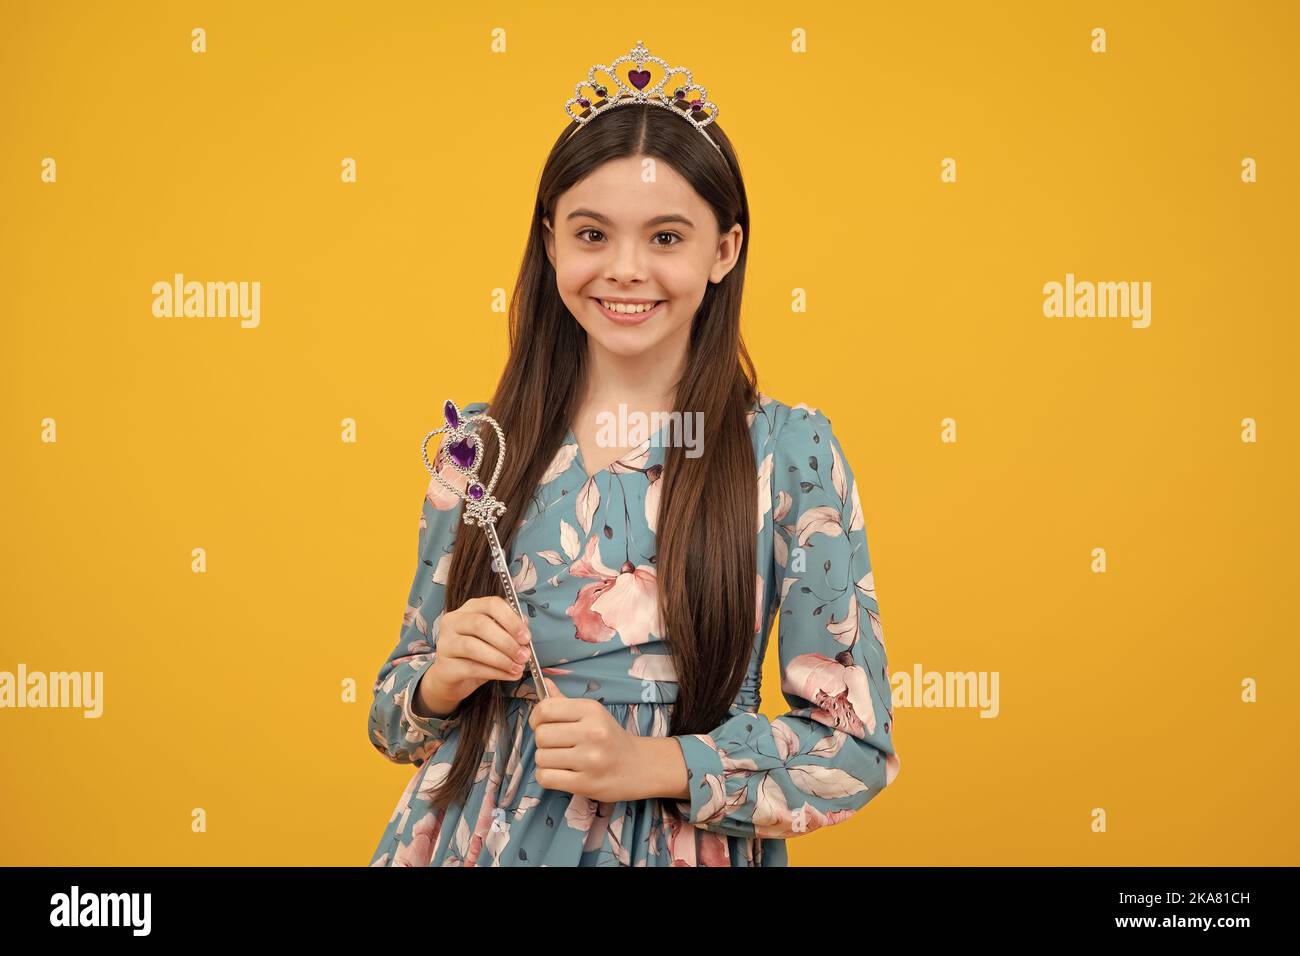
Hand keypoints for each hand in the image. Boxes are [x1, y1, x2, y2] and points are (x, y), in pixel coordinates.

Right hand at [421, 596, 532, 713]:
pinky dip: (495, 673)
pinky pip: (471, 668)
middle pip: (481, 624)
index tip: (526, 637)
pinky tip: (508, 675)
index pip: (491, 604)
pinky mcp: (445, 666)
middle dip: (507, 642)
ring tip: (518, 667)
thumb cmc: (475, 653)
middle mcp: (453, 621)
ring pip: (474, 647)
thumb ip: (509, 629)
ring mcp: (445, 643)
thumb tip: (525, 625)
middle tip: (524, 655)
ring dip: (501, 659)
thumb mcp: (494, 638)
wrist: (451, 677)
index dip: (511, 620)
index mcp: (470, 608)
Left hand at [528, 677, 654, 802]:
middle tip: (555, 744)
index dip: (536, 718)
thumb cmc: (610, 738)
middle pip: (541, 735)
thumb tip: (544, 683)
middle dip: (542, 741)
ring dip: (545, 760)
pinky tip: (559, 773)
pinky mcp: (585, 783)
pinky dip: (546, 776)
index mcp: (591, 710)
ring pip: (541, 758)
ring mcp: (589, 760)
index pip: (546, 709)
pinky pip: (546, 778)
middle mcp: (591, 733)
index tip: (541, 724)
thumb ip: (565, 702)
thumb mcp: (593, 714)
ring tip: (561, 759)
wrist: (637, 766)